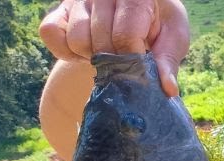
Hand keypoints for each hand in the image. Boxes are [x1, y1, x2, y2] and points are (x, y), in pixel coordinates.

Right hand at [38, 0, 189, 96]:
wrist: (140, 11)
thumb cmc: (160, 25)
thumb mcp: (173, 40)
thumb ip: (168, 61)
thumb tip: (168, 88)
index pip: (125, 36)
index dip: (133, 60)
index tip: (141, 67)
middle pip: (100, 43)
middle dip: (115, 62)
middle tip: (127, 60)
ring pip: (76, 41)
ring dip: (93, 57)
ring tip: (110, 53)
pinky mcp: (60, 8)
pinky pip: (50, 33)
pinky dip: (66, 51)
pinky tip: (87, 52)